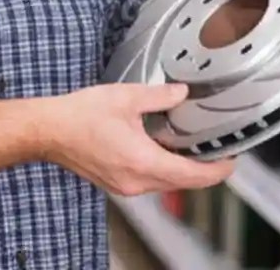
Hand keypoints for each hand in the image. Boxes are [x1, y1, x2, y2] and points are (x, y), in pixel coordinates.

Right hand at [35, 83, 234, 195]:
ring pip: (166, 183)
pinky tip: (160, 148)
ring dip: (181, 169)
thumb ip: (160, 96)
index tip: (231, 159)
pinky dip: (162, 168)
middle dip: (203, 170)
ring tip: (190, 146)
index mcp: (144, 161)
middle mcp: (137, 181)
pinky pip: (149, 181)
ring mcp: (125, 186)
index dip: (218, 169)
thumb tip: (181, 93)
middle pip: (183, 183)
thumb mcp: (126, 97)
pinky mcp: (116, 183)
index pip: (194, 176)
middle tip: (216, 149)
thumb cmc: (80, 115)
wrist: (48, 131)